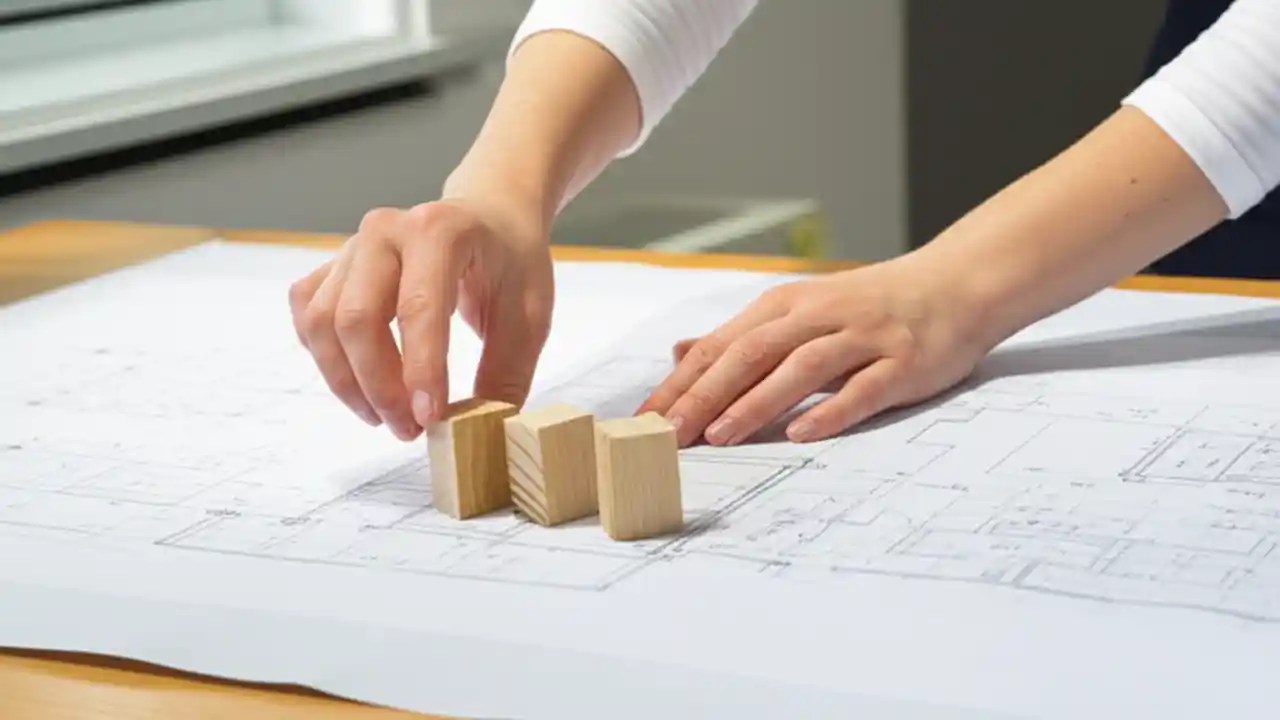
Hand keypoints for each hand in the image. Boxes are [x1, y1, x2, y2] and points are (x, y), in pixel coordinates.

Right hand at [289, 198, 552, 439]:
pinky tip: (359, 385)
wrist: (490, 216)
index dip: (420, 371)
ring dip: (347, 383)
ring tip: (386, 417)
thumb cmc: (511, 262)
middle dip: (379, 386)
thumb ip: (505, 375)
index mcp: (440, 231)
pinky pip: (309, 318)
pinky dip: (325, 360)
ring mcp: (352, 246)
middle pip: (356, 318)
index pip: (419, 308)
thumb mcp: (528, 317)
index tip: (430, 419)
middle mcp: (385, 231)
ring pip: (323, 324)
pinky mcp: (333, 267)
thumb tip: (478, 432)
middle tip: (410, 429)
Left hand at [637, 255, 992, 445]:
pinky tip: (803, 433)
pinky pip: (862, 389)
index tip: (645, 417)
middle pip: (750, 354)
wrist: (955, 285)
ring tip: (720, 435)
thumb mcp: (798, 312)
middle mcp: (818, 317)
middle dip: (705, 395)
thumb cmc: (868, 307)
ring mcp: (862, 338)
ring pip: (799, 369)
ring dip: (756, 402)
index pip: (721, 345)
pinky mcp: (901, 362)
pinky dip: (831, 411)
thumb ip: (741, 337)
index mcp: (785, 306)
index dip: (681, 382)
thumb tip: (678, 354)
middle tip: (669, 433)